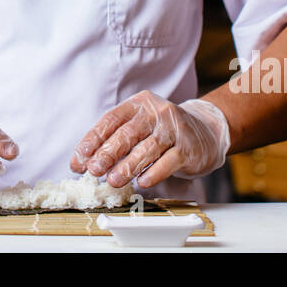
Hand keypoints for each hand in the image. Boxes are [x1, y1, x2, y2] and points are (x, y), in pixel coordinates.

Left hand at [69, 91, 230, 187]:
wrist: (204, 133)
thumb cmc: (162, 133)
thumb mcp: (138, 128)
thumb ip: (113, 141)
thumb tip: (82, 162)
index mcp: (138, 104)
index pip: (111, 119)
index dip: (94, 138)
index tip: (81, 156)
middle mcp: (156, 112)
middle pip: (128, 133)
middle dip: (108, 153)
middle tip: (94, 170)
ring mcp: (173, 129)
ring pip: (147, 148)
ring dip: (128, 166)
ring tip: (113, 180)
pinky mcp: (187, 147)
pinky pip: (168, 161)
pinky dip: (154, 173)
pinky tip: (142, 182)